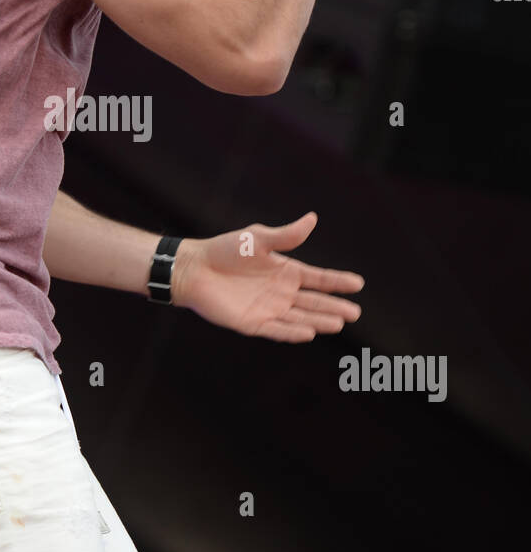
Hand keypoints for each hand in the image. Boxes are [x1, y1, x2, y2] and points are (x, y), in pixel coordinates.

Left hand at [170, 212, 362, 341]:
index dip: (338, 282)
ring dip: (318, 320)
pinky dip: (292, 332)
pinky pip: (277, 330)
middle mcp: (281, 292)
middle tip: (355, 313)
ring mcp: (268, 309)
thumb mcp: (258, 240)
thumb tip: (312, 218)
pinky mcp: (252, 323)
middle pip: (313, 302)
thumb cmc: (225, 250)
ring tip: (338, 323)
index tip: (358, 284)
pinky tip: (309, 333)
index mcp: (285, 271)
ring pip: (299, 317)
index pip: (318, 279)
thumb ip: (286, 235)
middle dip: (334, 307)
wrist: (194, 268)